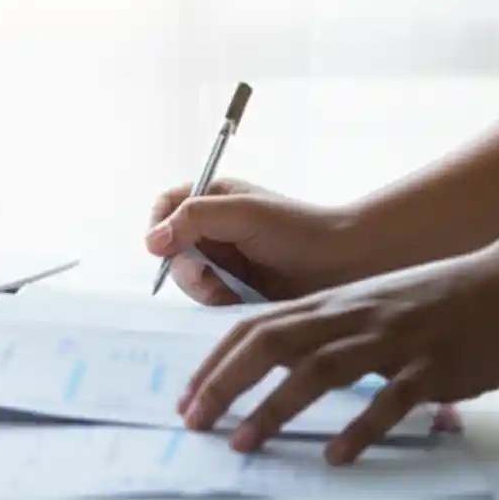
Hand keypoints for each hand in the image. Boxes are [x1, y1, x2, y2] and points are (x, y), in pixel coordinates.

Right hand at [146, 178, 361, 303]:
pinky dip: (218, 302)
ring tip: (234, 292)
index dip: (158, 227)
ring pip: (188, 278)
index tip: (163, 249)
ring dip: (205, 289)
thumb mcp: (244, 214)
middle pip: (171, 249)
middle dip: (187, 268)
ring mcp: (224, 259)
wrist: (347, 265)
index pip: (165, 206)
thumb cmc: (300, 232)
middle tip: (213, 279)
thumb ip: (195, 219)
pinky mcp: (235, 288)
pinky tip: (241, 301)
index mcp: (215, 197)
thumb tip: (151, 242)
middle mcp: (215, 227)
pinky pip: (208, 298)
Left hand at [175, 251, 498, 463]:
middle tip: (195, 420)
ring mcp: (389, 340)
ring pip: (317, 369)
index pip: (254, 326)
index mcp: (329, 303)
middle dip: (225, 383)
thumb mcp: (362, 303)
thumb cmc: (432, 300)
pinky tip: (336, 455)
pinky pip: (389, 399)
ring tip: (243, 442)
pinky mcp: (429, 366)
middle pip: (271, 343)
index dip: (215, 361)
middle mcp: (350, 317)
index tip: (188, 396)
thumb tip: (270, 357)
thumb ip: (319, 327)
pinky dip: (359, 428)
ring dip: (274, 408)